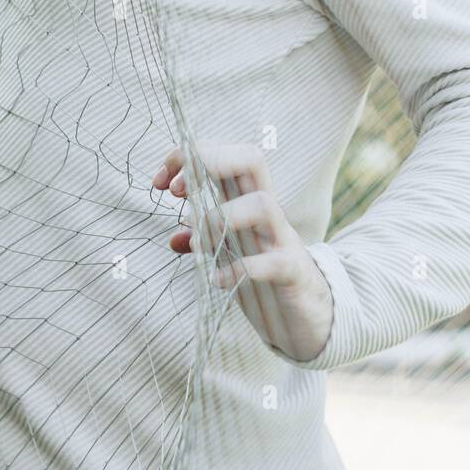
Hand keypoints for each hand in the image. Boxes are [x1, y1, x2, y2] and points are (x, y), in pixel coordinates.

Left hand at [152, 142, 333, 363]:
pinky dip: (240, 269)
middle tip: (178, 193)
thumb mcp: (230, 255)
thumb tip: (174, 238)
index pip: (227, 155)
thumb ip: (205, 240)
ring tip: (200, 244)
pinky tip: (218, 280)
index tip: (160, 182)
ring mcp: (282, 240)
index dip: (190, 156)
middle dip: (212, 162)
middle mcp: (267, 212)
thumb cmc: (266, 276)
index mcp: (248, 201)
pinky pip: (273, 263)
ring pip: (264, 204)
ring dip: (222, 217)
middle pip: (253, 159)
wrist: (309, 314)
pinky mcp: (293, 273)